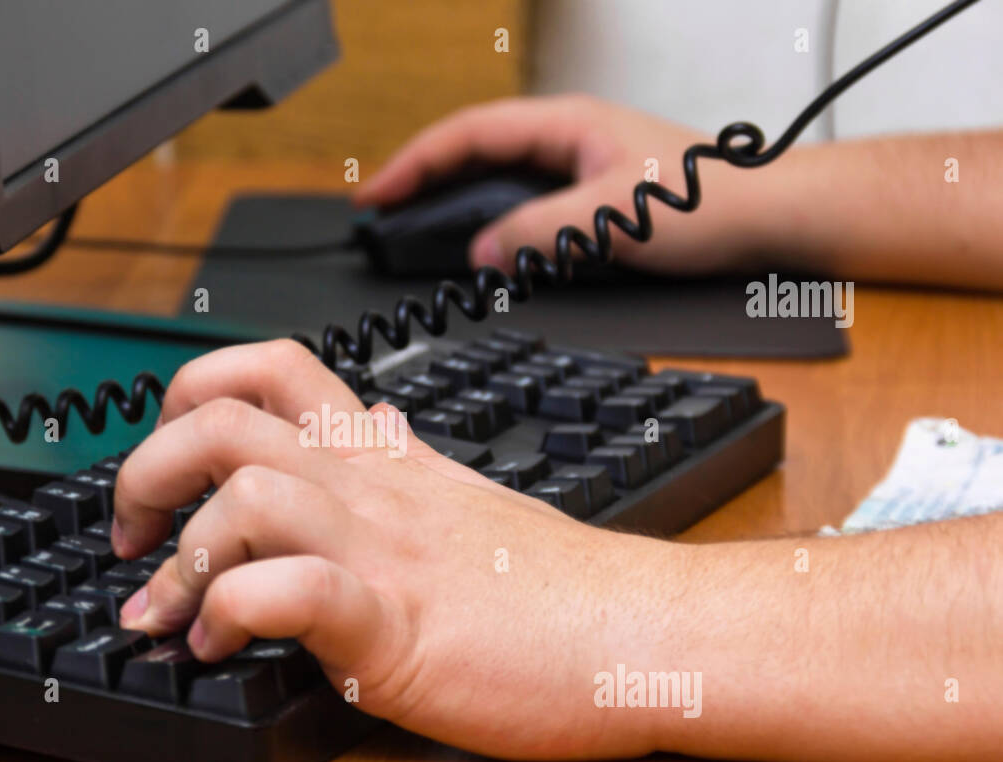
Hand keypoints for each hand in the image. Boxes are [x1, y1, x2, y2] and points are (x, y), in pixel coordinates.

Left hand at [109, 340, 675, 761]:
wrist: (639, 635)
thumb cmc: (558, 585)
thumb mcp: (461, 500)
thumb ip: (398, 465)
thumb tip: (360, 434)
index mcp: (381, 456)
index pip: (266, 370)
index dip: (185, 399)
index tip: (163, 470)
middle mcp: (370, 488)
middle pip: (222, 417)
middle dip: (143, 471)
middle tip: (133, 536)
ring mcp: (382, 549)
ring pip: (245, 493)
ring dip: (181, 555)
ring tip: (172, 612)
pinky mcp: (397, 625)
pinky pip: (292, 591)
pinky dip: (232, 616)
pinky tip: (226, 649)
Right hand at [355, 95, 770, 275]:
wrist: (772, 218)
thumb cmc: (714, 203)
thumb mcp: (613, 219)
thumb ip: (539, 233)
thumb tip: (481, 251)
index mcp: (569, 123)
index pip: (468, 133)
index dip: (414, 163)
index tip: (377, 194)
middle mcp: (570, 138)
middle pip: (474, 151)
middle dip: (423, 181)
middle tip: (385, 215)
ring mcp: (581, 166)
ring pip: (498, 180)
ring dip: (456, 205)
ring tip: (418, 232)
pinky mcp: (594, 196)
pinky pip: (524, 204)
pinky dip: (492, 224)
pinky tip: (483, 246)